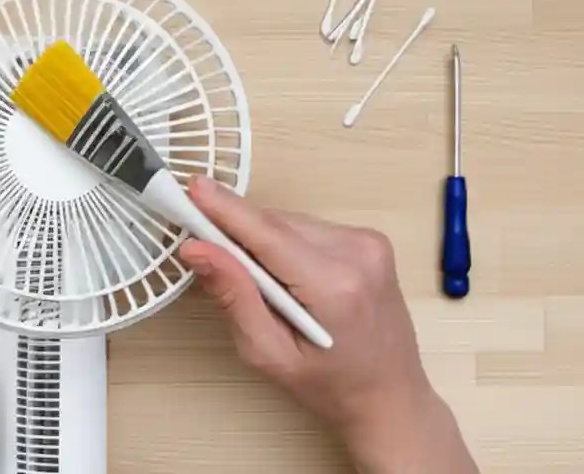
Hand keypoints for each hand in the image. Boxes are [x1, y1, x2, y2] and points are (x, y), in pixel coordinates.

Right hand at [179, 177, 476, 472]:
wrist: (391, 396)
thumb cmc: (333, 386)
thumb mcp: (269, 354)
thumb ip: (234, 297)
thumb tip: (198, 250)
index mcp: (335, 287)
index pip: (267, 233)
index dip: (225, 208)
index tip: (192, 187)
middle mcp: (358, 254)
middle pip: (276, 224)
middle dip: (238, 233)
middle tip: (206, 250)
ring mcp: (370, 244)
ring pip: (291, 222)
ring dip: (263, 242)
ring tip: (260, 284)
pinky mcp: (370, 241)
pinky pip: (309, 228)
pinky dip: (287, 246)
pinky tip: (288, 279)